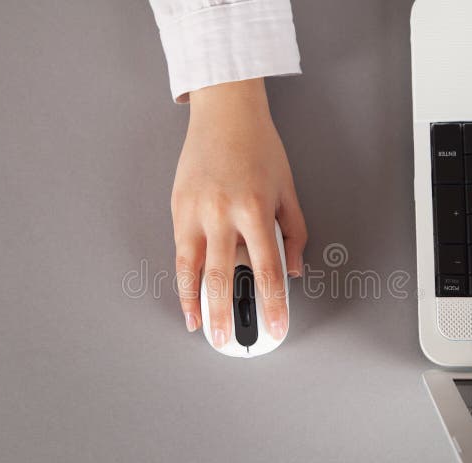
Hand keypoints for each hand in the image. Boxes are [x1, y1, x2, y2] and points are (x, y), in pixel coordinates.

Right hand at [171, 78, 306, 346]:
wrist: (225, 113)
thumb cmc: (259, 147)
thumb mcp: (287, 190)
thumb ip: (294, 234)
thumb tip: (292, 270)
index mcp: (254, 210)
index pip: (266, 270)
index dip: (271, 304)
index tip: (273, 328)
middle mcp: (221, 213)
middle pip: (221, 276)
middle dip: (226, 313)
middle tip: (228, 339)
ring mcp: (194, 211)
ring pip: (190, 268)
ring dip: (194, 302)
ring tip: (199, 326)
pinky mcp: (177, 207)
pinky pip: (180, 250)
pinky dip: (182, 277)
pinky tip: (187, 293)